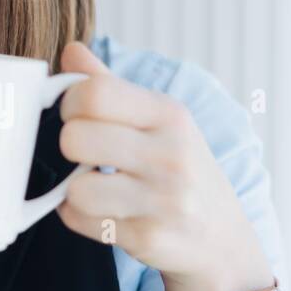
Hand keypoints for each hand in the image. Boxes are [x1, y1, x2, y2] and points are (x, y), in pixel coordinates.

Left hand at [54, 42, 271, 290]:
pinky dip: (81, 217)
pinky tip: (105, 212)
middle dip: (70, 146)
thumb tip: (71, 51)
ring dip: (74, 190)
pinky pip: (80, 221)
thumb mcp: (160, 122)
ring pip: (75, 189)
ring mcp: (162, 201)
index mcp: (170, 115)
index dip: (70, 103)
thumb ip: (111, 86)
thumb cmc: (181, 170)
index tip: (77, 115)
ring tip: (97, 187)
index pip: (94, 93)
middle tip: (86, 154)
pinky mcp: (148, 238)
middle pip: (75, 138)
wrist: (221, 238)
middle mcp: (170, 155)